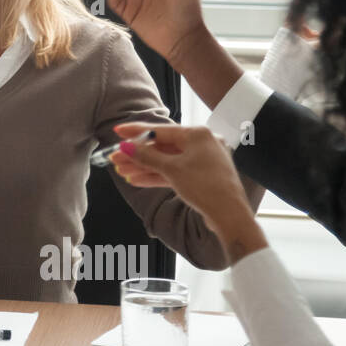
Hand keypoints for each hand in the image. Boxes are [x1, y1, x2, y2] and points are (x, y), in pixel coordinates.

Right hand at [108, 122, 265, 258]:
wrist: (230, 215)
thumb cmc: (205, 186)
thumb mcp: (172, 169)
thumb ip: (147, 156)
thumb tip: (126, 147)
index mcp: (198, 134)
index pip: (160, 130)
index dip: (136, 131)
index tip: (118, 131)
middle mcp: (202, 144)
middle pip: (162, 146)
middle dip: (138, 155)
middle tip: (116, 158)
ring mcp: (202, 161)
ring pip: (167, 161)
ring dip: (144, 167)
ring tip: (122, 172)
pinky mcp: (201, 177)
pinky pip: (175, 172)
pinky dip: (157, 176)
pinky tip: (137, 180)